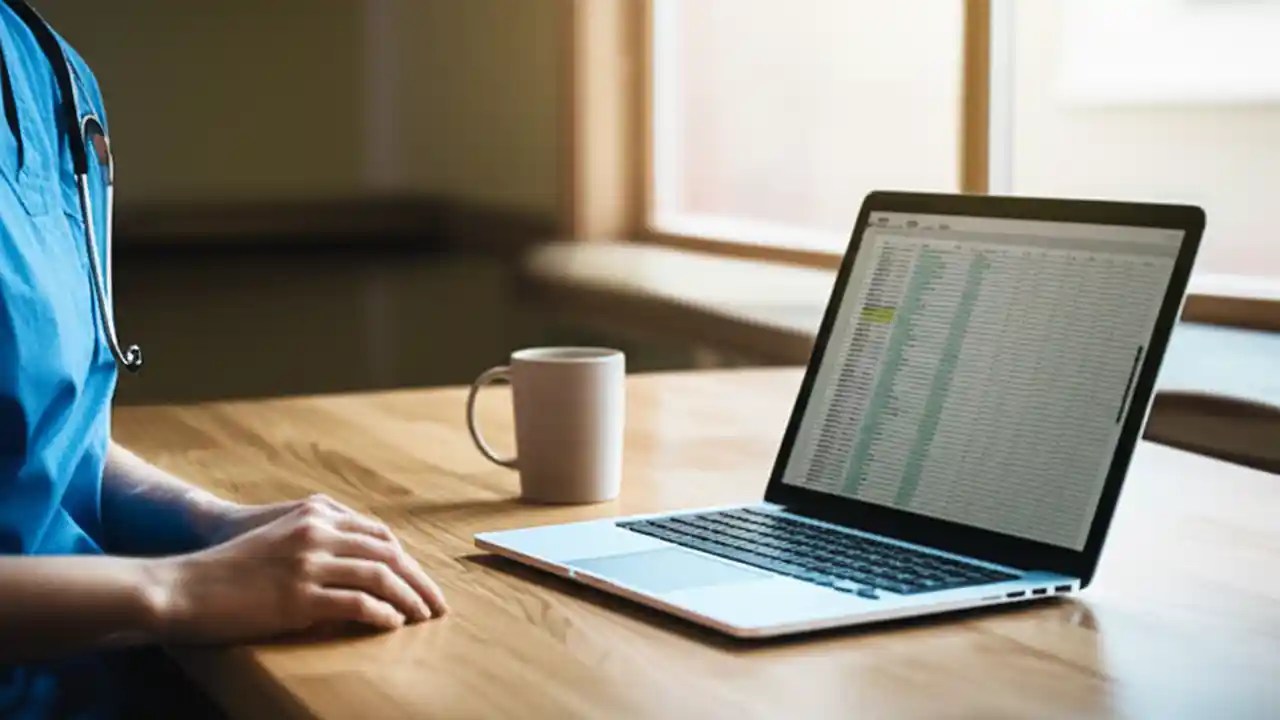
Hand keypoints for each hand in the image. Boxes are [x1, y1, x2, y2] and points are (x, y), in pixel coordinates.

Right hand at [155, 496, 447, 642]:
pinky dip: (382, 614)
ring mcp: (309, 563)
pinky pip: (357, 604)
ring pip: (380, 577)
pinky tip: (393, 625)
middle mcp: (317, 532)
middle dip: (419, 580)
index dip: (406, 559)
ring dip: (409, 599)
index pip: (379, 535)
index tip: (421, 580)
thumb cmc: (231, 570)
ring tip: (423, 618)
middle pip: (389, 554)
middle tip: (438, 604)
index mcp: (315, 515)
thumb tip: (361, 568)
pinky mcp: (299, 596)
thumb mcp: (280, 541)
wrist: (184, 586)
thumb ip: (319, 543)